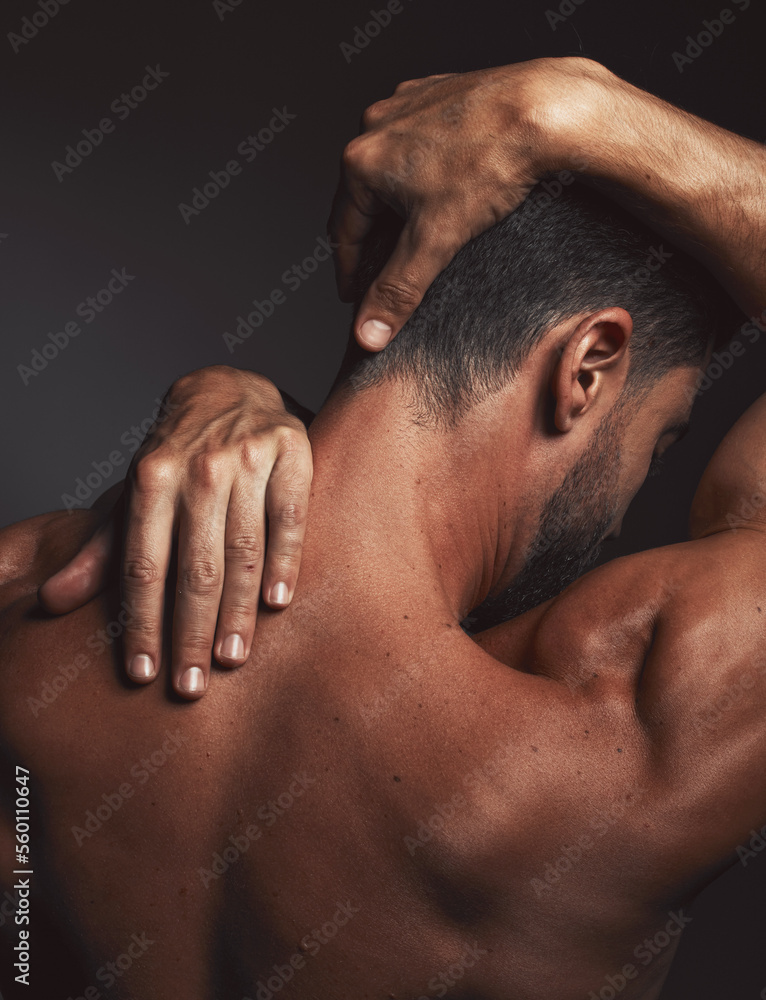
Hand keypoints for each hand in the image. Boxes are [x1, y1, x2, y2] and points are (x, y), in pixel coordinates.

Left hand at [39, 366, 312, 698]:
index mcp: (150, 477)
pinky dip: (285, 562)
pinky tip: (277, 604)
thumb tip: (53, 601)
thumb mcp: (134, 493)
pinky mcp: (293, 454)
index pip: (142, 566)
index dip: (141, 623)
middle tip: (190, 687)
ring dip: (236, 611)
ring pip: (243, 550)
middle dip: (189, 633)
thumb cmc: (179, 452)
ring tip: (230, 658)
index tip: (144, 673)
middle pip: (194, 567)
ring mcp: (248, 459)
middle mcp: (198, 468)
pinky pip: (290, 519)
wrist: (233, 388)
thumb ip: (102, 550)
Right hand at [328, 56, 606, 349]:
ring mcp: (407, 103)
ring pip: (391, 169)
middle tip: (383, 272)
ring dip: (396, 203)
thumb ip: (397, 290)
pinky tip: (445, 190)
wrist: (545, 108)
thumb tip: (366, 335)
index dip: (349, 271)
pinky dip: (422, 171)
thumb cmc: (490, 164)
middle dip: (372, 237)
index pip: (343, 231)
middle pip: (364, 198)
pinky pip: (420, 143)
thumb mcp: (435, 239)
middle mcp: (375, 124)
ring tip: (415, 235)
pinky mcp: (439, 93)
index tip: (354, 296)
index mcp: (360, 160)